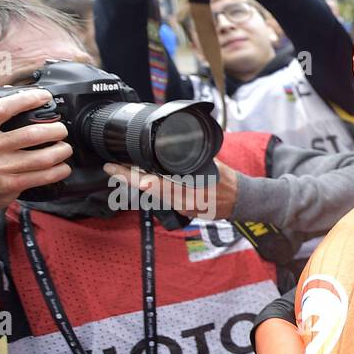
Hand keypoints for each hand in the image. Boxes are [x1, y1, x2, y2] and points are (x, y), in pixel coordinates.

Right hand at [0, 90, 71, 213]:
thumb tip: (13, 100)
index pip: (0, 109)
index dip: (25, 100)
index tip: (43, 96)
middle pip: (31, 134)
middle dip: (55, 130)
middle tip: (60, 130)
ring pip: (42, 157)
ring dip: (61, 151)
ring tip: (65, 148)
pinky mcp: (9, 185)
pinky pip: (43, 176)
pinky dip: (59, 171)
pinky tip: (62, 167)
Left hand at [103, 160, 237, 219]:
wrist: (243, 201)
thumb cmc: (228, 181)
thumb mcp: (210, 163)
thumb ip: (190, 155)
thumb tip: (172, 142)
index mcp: (189, 190)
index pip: (153, 183)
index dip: (132, 176)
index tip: (116, 168)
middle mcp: (183, 202)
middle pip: (149, 190)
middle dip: (128, 178)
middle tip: (111, 168)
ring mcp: (183, 209)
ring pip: (154, 195)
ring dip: (138, 183)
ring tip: (121, 172)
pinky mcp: (184, 211)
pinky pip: (163, 199)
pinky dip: (152, 189)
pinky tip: (143, 180)